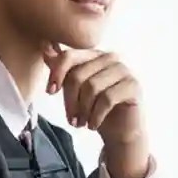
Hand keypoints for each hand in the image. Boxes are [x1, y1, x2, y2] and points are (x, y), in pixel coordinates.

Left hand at [44, 46, 151, 177]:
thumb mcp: (74, 88)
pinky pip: (107, 99)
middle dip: (70, 100)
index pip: (69, 56)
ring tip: (81, 123)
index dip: (56, 73)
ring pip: (92, 87)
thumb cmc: (96, 109)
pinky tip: (93, 125)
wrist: (121, 131)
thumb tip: (44, 45)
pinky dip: (96, 115)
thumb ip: (62, 66)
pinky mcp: (133, 86)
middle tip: (71, 119)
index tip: (50, 92)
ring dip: (83, 110)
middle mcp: (111, 58)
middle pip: (79, 75)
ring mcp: (124, 71)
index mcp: (95, 55)